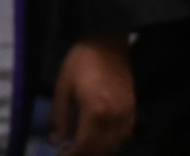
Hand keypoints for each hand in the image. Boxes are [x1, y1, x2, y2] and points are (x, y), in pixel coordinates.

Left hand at [50, 33, 133, 154]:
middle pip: (101, 150)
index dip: (72, 155)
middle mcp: (114, 118)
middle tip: (69, 153)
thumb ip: (60, 116)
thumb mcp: (63, 86)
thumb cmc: (81, 62)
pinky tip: (100, 139)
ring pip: (115, 146)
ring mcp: (127, 115)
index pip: (85, 146)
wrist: (107, 44)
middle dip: (84, 155)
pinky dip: (112, 142)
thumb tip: (56, 141)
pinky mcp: (133, 110)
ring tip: (81, 148)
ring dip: (98, 151)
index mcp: (95, 112)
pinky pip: (125, 135)